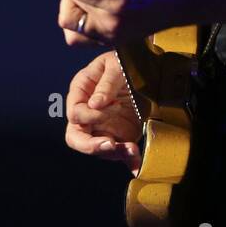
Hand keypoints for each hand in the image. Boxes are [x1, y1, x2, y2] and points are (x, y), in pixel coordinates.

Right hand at [65, 52, 142, 170]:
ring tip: (131, 150)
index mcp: (81, 91)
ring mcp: (103, 126)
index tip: (112, 108)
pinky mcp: (120, 135)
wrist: (149, 68)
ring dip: (114, 153)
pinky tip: (135, 166)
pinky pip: (119, 152)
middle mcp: (88, 112)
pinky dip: (127, 160)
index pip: (76, 113)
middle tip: (110, 145)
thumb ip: (106, 84)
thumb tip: (94, 104)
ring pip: (98, 149)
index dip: (91, 116)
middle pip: (76, 138)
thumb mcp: (117, 65)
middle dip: (90, 146)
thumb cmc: (126, 61)